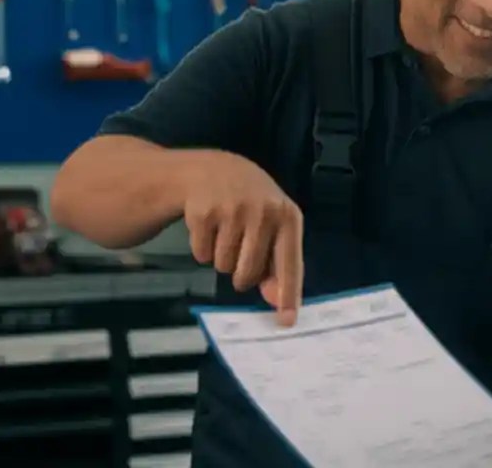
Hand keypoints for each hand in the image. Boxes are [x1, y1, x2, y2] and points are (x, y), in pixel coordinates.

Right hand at [183, 151, 303, 324]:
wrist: (213, 170)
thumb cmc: (251, 205)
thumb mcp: (272, 227)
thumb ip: (278, 264)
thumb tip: (277, 301)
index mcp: (288, 216)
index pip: (290, 263)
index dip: (288, 295)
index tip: (287, 321)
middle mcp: (263, 211)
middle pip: (249, 273)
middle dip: (242, 276)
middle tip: (240, 256)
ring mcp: (232, 210)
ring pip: (223, 266)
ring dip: (221, 260)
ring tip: (225, 234)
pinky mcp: (203, 212)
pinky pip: (201, 255)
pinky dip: (202, 249)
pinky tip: (208, 227)